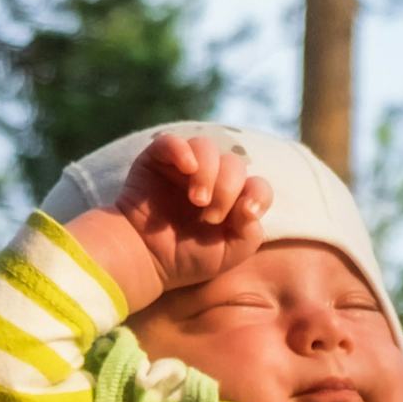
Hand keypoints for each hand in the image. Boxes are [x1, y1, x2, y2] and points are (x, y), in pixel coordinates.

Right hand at [67, 129, 269, 310]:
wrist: (144, 259)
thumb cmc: (186, 259)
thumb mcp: (228, 254)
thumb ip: (250, 233)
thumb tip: (249, 207)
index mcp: (231, 200)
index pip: (257, 184)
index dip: (258, 195)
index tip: (246, 214)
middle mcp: (211, 179)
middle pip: (234, 163)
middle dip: (227, 190)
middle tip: (210, 217)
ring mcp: (184, 167)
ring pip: (207, 147)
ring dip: (208, 173)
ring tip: (196, 200)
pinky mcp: (158, 159)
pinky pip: (172, 141)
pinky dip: (182, 150)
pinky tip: (186, 168)